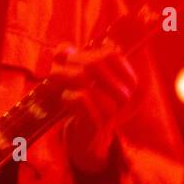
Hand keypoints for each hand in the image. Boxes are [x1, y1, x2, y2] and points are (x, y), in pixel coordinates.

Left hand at [52, 41, 138, 172]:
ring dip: (64, 77)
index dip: (88, 52)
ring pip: (83, 78)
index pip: (110, 54)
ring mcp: (113, 109)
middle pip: (94, 63)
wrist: (86, 134)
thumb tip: (63, 49)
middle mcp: (124, 94)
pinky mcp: (99, 122)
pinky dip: (67, 95)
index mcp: (126, 80)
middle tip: (59, 68)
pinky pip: (80, 98)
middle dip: (71, 62)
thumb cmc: (84, 99)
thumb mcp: (78, 74)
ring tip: (56, 82)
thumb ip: (69, 56)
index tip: (74, 57)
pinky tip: (66, 98)